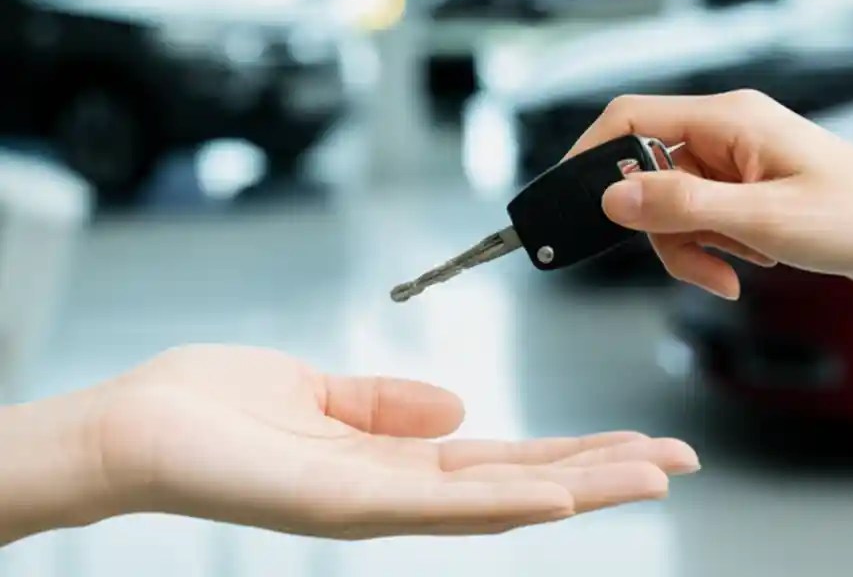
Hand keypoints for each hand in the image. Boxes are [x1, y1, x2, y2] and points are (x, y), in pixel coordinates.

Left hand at [61, 345, 695, 539]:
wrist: (133, 429)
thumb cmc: (212, 409)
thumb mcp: (318, 388)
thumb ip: (386, 400)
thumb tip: (458, 406)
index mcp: (395, 461)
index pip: (505, 460)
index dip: (576, 453)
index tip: (638, 440)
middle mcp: (397, 493)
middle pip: (521, 485)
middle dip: (603, 474)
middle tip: (678, 463)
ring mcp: (376, 505)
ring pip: (498, 501)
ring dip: (580, 490)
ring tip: (650, 475)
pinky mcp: (344, 505)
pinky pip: (436, 505)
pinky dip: (504, 502)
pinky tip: (558, 495)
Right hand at [566, 90, 852, 297]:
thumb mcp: (763, 220)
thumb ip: (683, 206)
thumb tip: (613, 197)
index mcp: (729, 119)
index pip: (630, 118)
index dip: (591, 156)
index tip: (572, 200)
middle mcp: (730, 133)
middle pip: (648, 172)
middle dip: (660, 226)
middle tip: (694, 261)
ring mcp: (742, 163)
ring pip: (675, 204)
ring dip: (691, 245)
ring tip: (734, 270)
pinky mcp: (754, 192)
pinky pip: (706, 219)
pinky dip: (716, 248)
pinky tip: (754, 264)